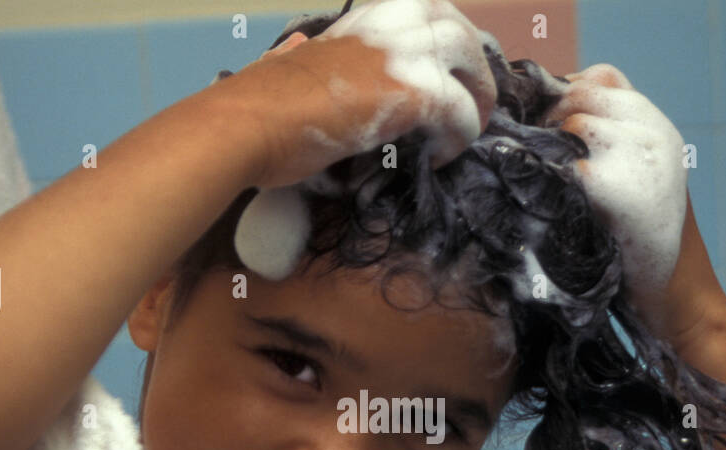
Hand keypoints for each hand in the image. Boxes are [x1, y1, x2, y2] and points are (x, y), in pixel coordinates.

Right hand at [221, 0, 497, 190]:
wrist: (248, 123)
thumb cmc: (257, 104)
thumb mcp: (282, 64)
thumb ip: (297, 54)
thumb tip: (293, 47)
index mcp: (362, 18)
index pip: (425, 13)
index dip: (443, 47)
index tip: (446, 79)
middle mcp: (388, 22)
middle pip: (458, 30)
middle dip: (473, 68)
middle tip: (472, 109)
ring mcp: (403, 52)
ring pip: (470, 62)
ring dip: (477, 100)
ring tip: (465, 133)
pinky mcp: (414, 90)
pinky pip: (461, 112)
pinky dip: (458, 139)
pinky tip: (439, 158)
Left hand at [545, 64, 720, 345]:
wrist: (678, 300)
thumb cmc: (641, 253)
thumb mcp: (636, 185)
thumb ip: (608, 148)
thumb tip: (541, 122)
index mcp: (659, 129)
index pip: (601, 78)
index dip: (565, 96)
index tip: (545, 128)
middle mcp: (655, 133)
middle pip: (580, 95)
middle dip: (549, 122)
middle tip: (534, 161)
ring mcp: (640, 156)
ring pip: (572, 125)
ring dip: (548, 152)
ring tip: (546, 188)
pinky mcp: (617, 186)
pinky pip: (566, 164)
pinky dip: (550, 181)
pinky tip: (552, 208)